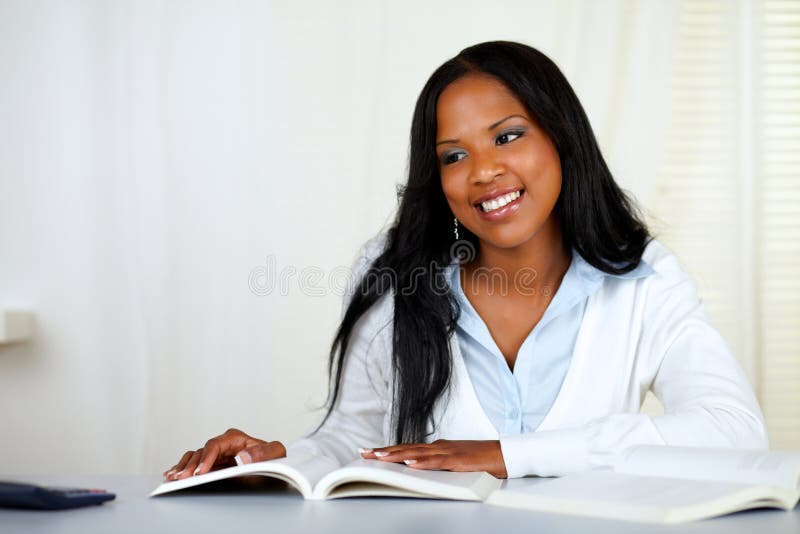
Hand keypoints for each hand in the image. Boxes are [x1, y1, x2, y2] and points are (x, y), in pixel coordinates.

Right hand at [163, 428, 285, 480]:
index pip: (215, 444)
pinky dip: (182, 467)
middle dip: (191, 465)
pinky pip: (193, 462)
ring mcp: (216, 454)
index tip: (200, 472)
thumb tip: (242, 458)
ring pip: (194, 456)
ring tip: (173, 477)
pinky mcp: (212, 463)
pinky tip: (173, 473)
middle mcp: (222, 444)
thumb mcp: (276, 453)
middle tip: (182, 478)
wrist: (274, 464)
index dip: (206, 458)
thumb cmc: (274, 458)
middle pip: (201, 452)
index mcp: (235, 438)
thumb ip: (263, 452)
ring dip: (183, 466)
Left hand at [359, 439, 506, 478]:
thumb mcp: (453, 459)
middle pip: (406, 449)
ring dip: (397, 455)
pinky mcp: (457, 461)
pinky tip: (411, 465)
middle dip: (384, 451)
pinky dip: (423, 463)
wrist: (503, 453)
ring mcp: (447, 452)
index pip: (407, 448)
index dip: (387, 449)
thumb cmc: (480, 458)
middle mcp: (438, 447)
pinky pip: (437, 462)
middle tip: (364, 452)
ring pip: (417, 454)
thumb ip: (436, 461)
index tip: (369, 450)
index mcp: (436, 447)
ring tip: (380, 457)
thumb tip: (418, 466)